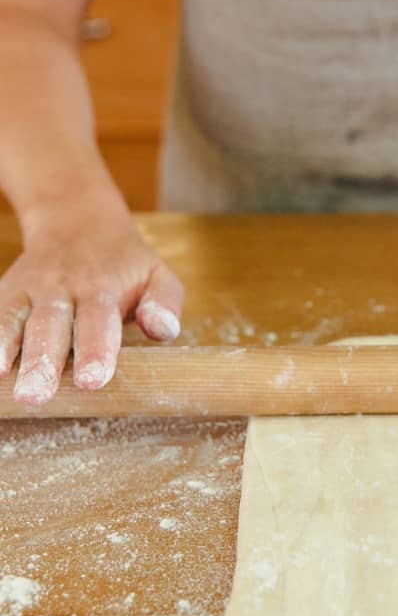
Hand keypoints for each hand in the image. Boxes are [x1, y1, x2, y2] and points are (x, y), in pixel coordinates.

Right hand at [0, 194, 183, 404]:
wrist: (78, 220)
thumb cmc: (124, 263)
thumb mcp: (156, 274)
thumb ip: (164, 302)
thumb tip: (163, 329)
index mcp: (102, 288)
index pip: (99, 321)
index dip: (96, 350)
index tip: (93, 378)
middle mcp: (62, 288)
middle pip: (51, 325)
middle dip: (44, 360)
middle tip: (38, 394)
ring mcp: (30, 289)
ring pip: (17, 320)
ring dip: (7, 351)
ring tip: (8, 385)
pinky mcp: (7, 291)